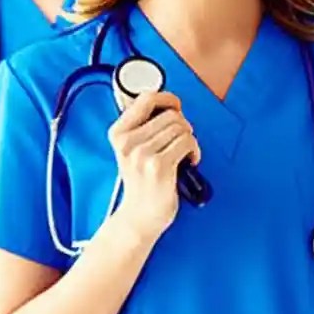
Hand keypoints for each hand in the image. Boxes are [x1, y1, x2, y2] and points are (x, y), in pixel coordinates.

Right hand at [107, 91, 201, 242]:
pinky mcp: (159, 167)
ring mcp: (142, 155)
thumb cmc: (141, 181)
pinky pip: (187, 142)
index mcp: (118, 133)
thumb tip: (169, 103)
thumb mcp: (131, 149)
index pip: (146, 99)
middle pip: (171, 114)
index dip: (168, 98)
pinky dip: (195, 150)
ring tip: (184, 153)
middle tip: (181, 140)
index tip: (176, 107)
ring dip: (189, 139)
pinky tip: (190, 161)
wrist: (139, 216)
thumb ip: (143, 125)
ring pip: (181, 128)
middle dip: (183, 125)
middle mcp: (127, 142)